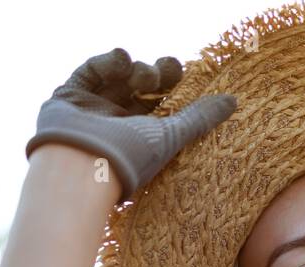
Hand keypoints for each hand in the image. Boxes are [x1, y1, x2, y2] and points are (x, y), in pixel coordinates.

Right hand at [25, 48, 236, 202]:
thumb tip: (233, 100)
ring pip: (118, 77)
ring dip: (136, 70)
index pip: (162, 102)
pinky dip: (108, 61)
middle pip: (141, 87)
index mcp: (144, 136)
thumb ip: (200, 118)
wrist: (83, 167)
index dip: (173, 85)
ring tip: (142, 76)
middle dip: (157, 75)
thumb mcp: (172, 137)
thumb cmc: (132, 159)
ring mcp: (94, 110)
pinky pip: (91, 71)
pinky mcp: (71, 97)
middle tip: (168, 71)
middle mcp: (119, 123)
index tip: (185, 75)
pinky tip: (122, 60)